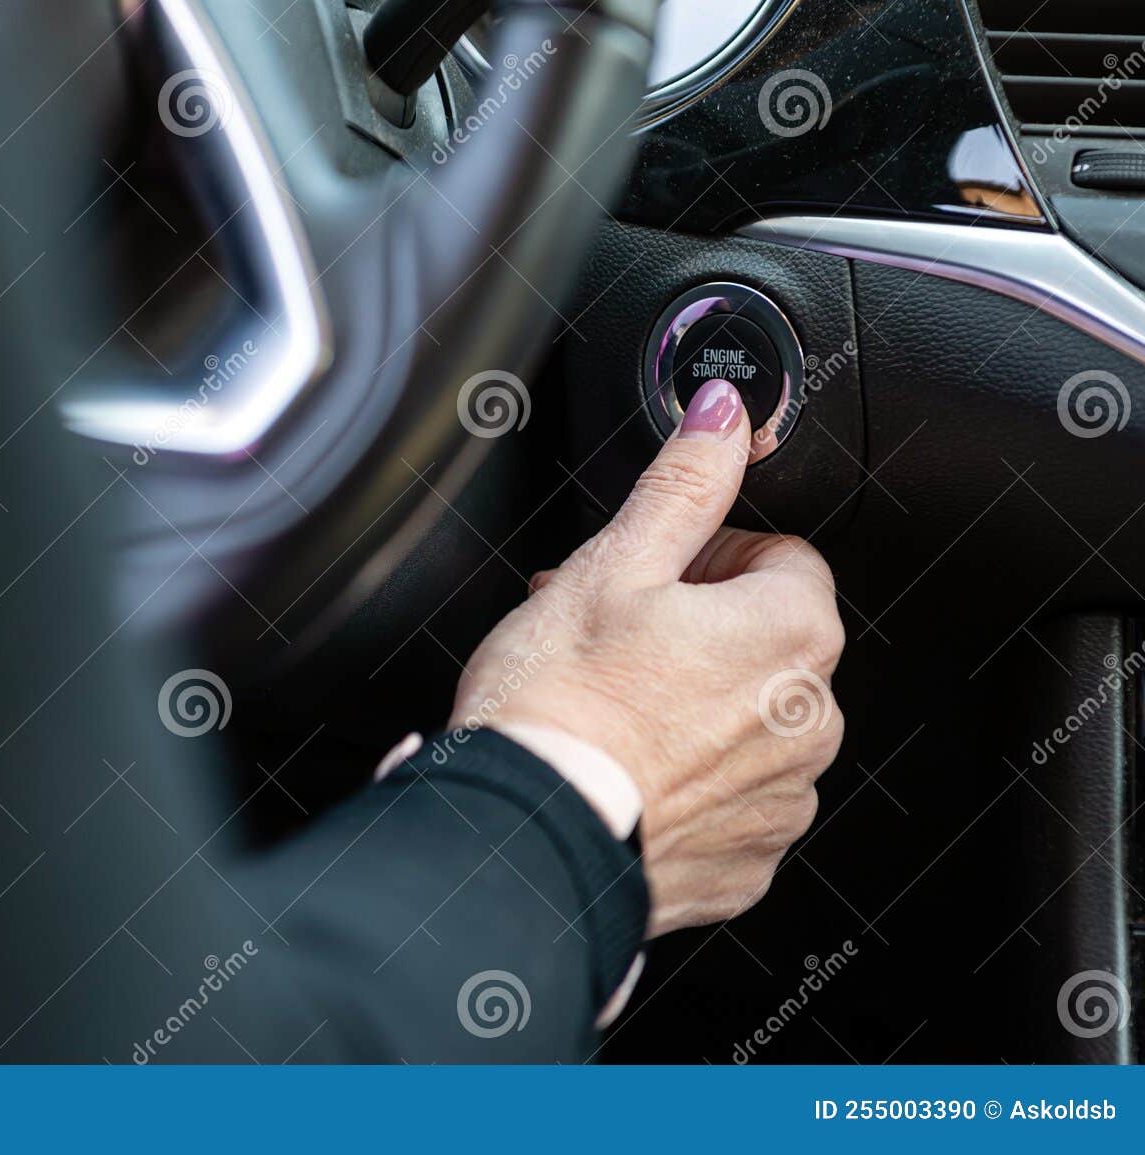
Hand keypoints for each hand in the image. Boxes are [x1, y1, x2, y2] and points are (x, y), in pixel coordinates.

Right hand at [452, 379, 844, 936]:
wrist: (524, 837)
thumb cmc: (560, 705)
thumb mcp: (613, 563)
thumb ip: (684, 482)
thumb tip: (724, 415)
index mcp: (791, 634)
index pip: (778, 556)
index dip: (704, 557)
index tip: (647, 581)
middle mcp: (811, 722)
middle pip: (763, 639)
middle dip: (696, 629)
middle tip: (613, 639)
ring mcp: (782, 800)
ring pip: (746, 720)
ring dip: (692, 705)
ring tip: (609, 709)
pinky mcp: (745, 861)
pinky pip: (728, 799)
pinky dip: (685, 781)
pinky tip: (624, 769)